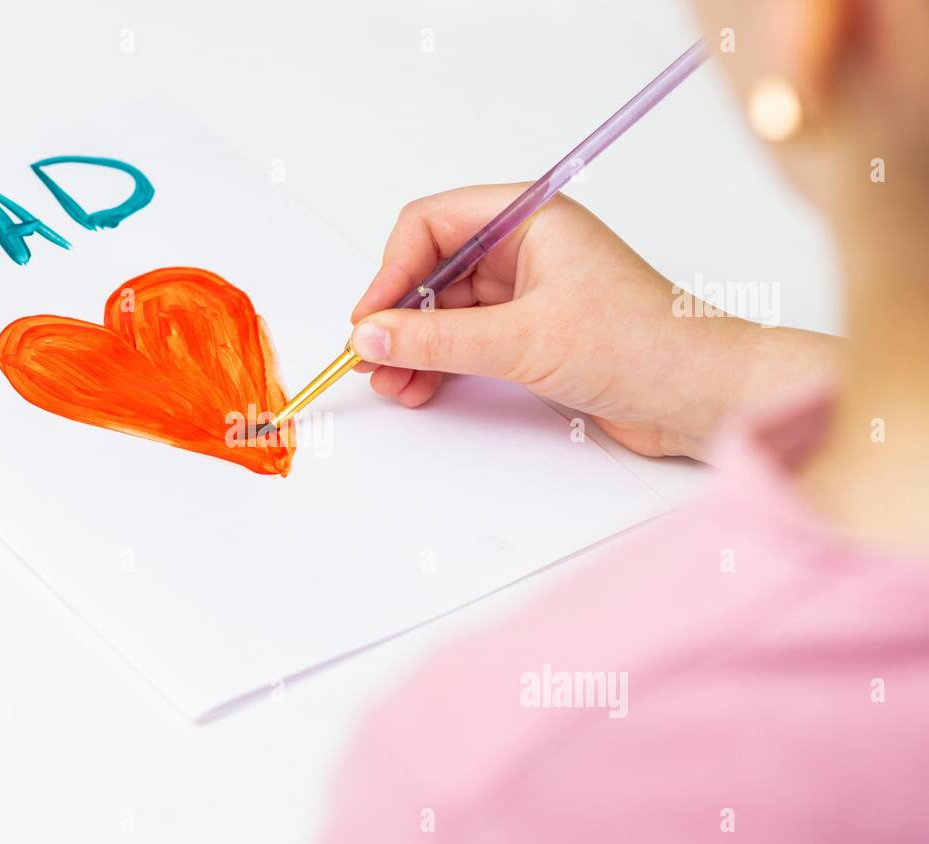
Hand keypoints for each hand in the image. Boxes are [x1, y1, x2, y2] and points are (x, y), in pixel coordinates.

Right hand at [349, 184, 838, 459]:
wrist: (703, 397)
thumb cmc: (644, 346)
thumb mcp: (524, 341)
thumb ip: (437, 339)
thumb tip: (372, 336)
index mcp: (530, 218)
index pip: (432, 225)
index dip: (391, 271)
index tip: (369, 320)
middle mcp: (526, 248)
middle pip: (433, 269)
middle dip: (398, 316)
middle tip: (372, 359)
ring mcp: (529, 293)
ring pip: (446, 310)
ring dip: (415, 346)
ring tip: (394, 385)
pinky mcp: (534, 334)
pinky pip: (468, 340)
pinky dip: (440, 363)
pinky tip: (422, 388)